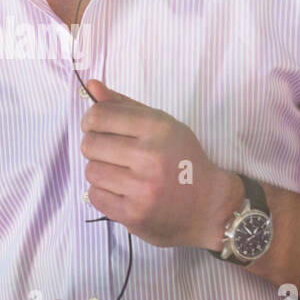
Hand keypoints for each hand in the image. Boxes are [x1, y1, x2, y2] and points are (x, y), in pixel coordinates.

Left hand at [80, 78, 237, 248]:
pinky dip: (104, 193)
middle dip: (95, 147)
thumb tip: (92, 85)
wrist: (209, 206)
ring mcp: (142, 188)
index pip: (100, 115)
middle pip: (90, 144)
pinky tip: (123, 191)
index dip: (91, 120)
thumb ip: (124, 105)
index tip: (96, 126)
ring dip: (101, 171)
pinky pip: (95, 196)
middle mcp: (150, 156)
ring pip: (91, 171)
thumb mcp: (161, 125)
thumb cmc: (182, 160)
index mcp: (158, 127)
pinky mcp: (134, 214)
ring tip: (121, 174)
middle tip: (111, 153)